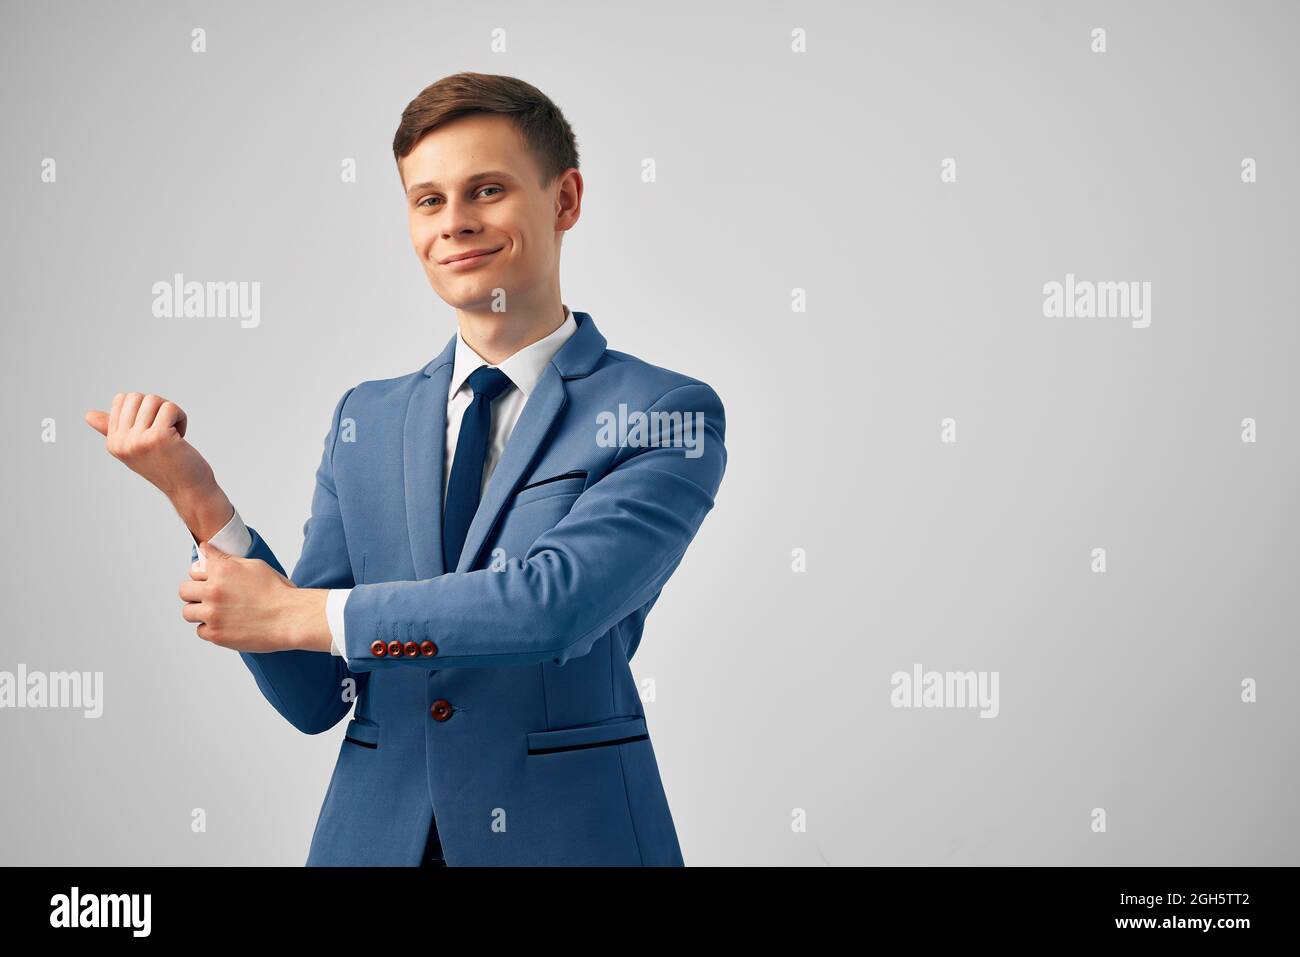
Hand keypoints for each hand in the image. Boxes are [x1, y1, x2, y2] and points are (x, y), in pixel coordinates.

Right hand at [85, 392, 216, 499]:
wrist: (188, 489)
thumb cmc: (166, 465)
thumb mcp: (135, 447)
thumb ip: (113, 429)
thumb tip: (88, 415)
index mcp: (113, 442)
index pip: (121, 399)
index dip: (144, 408)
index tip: (153, 429)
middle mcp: (121, 442)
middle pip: (136, 396)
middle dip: (157, 407)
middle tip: (166, 430)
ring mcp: (137, 440)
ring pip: (153, 399)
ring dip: (171, 413)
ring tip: (173, 434)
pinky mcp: (158, 437)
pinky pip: (170, 407)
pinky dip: (181, 418)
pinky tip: (181, 437)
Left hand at [180, 541, 329, 652]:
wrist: (291, 618)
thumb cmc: (277, 592)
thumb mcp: (253, 566)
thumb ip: (224, 558)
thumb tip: (204, 548)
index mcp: (222, 570)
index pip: (194, 569)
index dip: (203, 576)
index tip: (212, 581)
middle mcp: (213, 590)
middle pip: (184, 591)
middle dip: (196, 594)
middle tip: (213, 599)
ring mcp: (212, 613)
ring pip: (188, 612)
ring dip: (201, 613)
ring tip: (220, 613)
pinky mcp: (216, 634)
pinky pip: (200, 631)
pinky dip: (212, 630)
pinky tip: (229, 625)